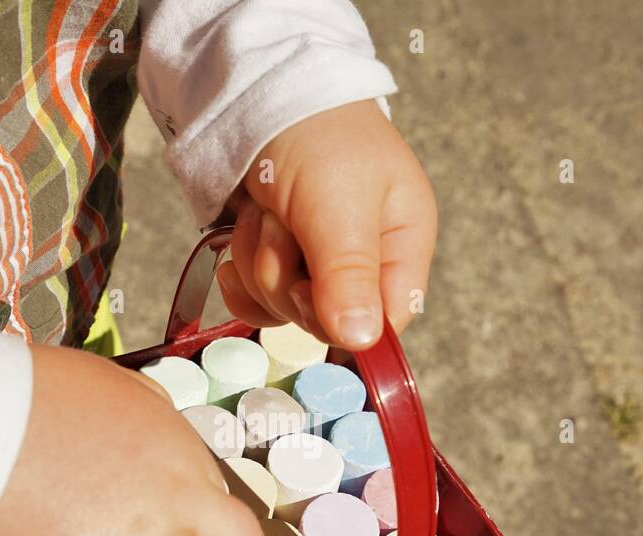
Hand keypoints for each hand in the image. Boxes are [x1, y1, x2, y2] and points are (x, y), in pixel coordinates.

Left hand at [217, 100, 436, 349]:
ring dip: (260, 261)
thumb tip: (361, 339)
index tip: (312, 293)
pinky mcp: (275, 261)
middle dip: (290, 278)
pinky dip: (240, 270)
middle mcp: (364, 261)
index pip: (387, 322)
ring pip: (283, 308)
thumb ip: (349, 274)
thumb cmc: (316, 134)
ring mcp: (315, 263)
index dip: (346, 321)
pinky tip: (240, 235)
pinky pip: (255, 299)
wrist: (256, 88)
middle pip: (326, 321)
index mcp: (402, 244)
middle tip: (285, 226)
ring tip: (267, 211)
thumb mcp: (338, 204)